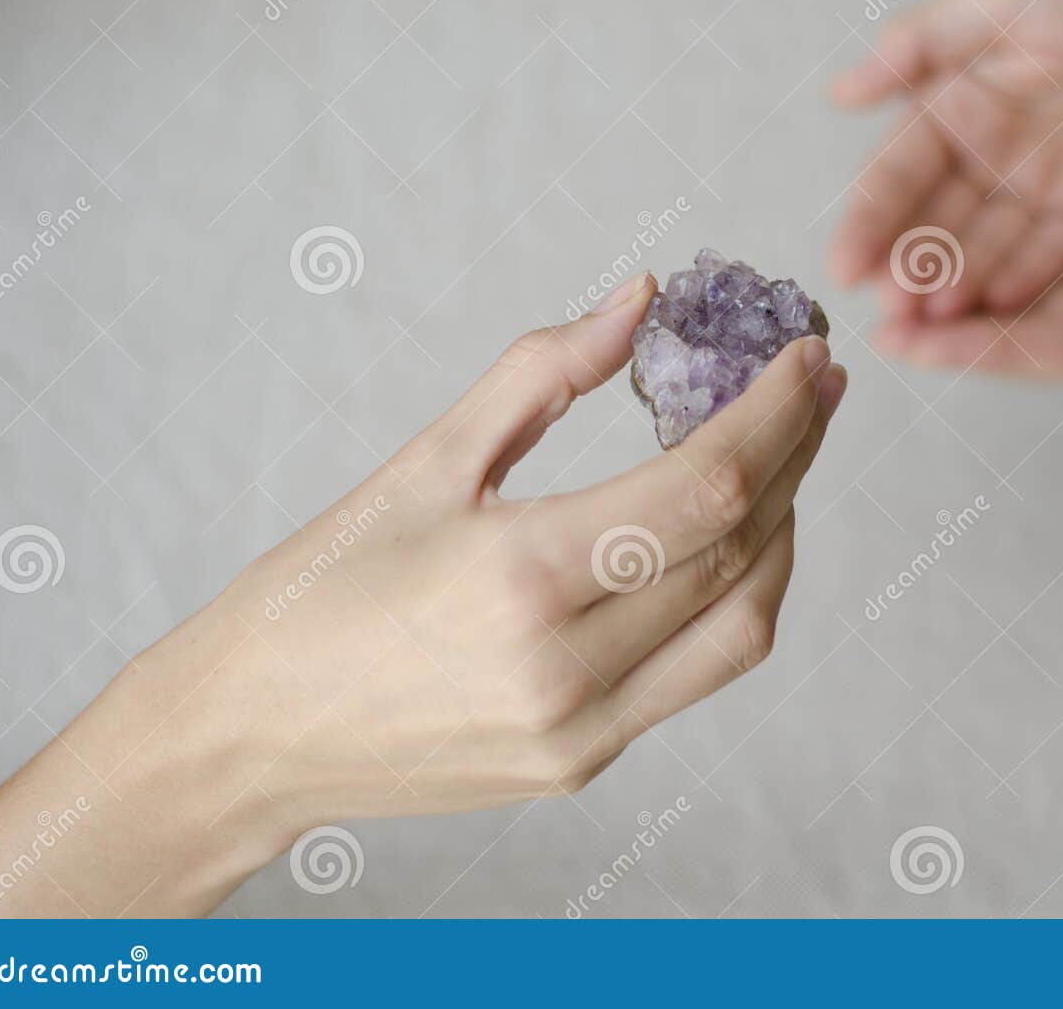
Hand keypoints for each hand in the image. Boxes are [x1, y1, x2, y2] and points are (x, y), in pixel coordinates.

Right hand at [217, 275, 844, 817]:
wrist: (247, 739)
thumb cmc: (317, 592)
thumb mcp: (424, 465)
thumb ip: (542, 375)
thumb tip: (639, 300)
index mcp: (520, 577)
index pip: (705, 487)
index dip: (774, 415)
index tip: (808, 358)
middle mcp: (566, 667)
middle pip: (739, 547)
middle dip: (793, 456)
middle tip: (814, 389)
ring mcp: (583, 730)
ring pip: (742, 625)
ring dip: (780, 533)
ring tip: (783, 460)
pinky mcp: (584, 763)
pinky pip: (698, 673)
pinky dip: (732, 597)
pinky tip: (724, 541)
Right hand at [830, 0, 1062, 320]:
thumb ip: (924, 41)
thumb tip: (841, 93)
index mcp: (955, 99)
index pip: (897, 173)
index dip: (869, 220)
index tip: (844, 267)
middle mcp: (988, 151)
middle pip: (935, 222)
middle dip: (907, 271)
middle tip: (886, 314)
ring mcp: (1040, 183)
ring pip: (985, 249)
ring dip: (954, 291)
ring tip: (926, 330)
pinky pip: (1051, 255)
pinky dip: (1020, 288)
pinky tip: (992, 321)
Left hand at [872, 35, 1062, 405]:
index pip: (1053, 349)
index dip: (982, 353)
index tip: (913, 350)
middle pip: (1014, 319)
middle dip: (943, 324)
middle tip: (873, 321)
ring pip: (1004, 268)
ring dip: (941, 274)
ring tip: (874, 275)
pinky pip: (1014, 212)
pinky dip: (965, 215)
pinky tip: (914, 215)